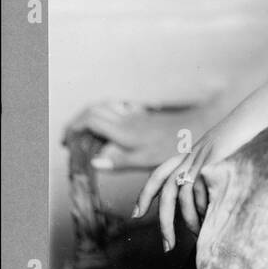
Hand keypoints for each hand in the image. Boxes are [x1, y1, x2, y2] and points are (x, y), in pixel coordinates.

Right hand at [62, 97, 222, 172]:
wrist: (200, 125)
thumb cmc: (175, 147)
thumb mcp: (146, 160)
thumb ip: (119, 161)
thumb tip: (93, 162)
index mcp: (124, 130)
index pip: (91, 119)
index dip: (74, 127)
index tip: (67, 140)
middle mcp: (128, 118)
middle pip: (95, 109)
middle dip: (79, 121)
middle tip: (72, 138)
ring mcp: (138, 114)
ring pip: (107, 107)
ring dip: (92, 116)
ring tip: (87, 133)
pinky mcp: (147, 114)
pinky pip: (120, 108)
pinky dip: (109, 114)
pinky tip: (112, 127)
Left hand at [132, 110, 250, 251]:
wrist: (257, 118)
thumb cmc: (245, 140)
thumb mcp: (222, 155)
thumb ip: (210, 175)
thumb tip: (207, 206)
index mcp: (190, 155)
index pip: (160, 174)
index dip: (146, 194)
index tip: (136, 214)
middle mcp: (191, 158)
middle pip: (167, 191)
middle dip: (164, 221)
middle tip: (167, 246)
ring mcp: (201, 160)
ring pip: (184, 197)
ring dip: (190, 220)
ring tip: (199, 235)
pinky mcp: (212, 164)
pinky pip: (204, 193)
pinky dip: (207, 209)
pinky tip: (214, 218)